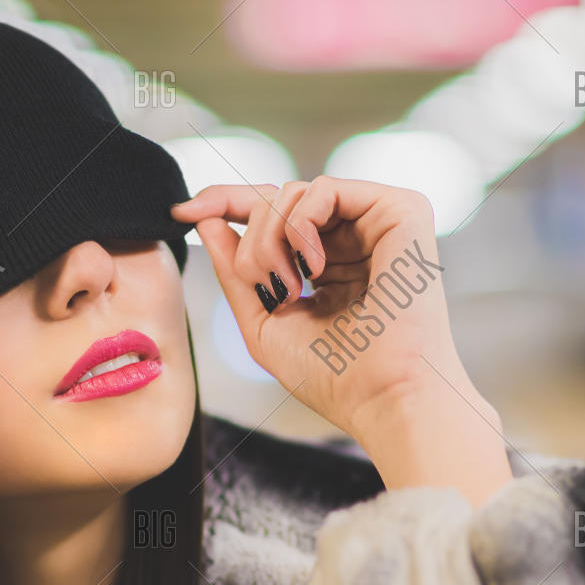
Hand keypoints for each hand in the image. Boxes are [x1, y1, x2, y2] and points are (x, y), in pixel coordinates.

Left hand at [173, 178, 511, 505]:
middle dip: (247, 231)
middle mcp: (355, 238)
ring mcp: (379, 222)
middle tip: (257, 278)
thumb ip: (235, 271)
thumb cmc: (334, 377)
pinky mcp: (403, 210)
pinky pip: (324, 186)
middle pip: (277, 197)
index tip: (181, 213)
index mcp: (329, 263)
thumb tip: (206, 220)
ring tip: (288, 286)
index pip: (272, 216)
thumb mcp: (264, 322)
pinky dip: (301, 224)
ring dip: (270, 237)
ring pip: (294, 191)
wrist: (382, 397)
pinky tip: (313, 269)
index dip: (225, 203)